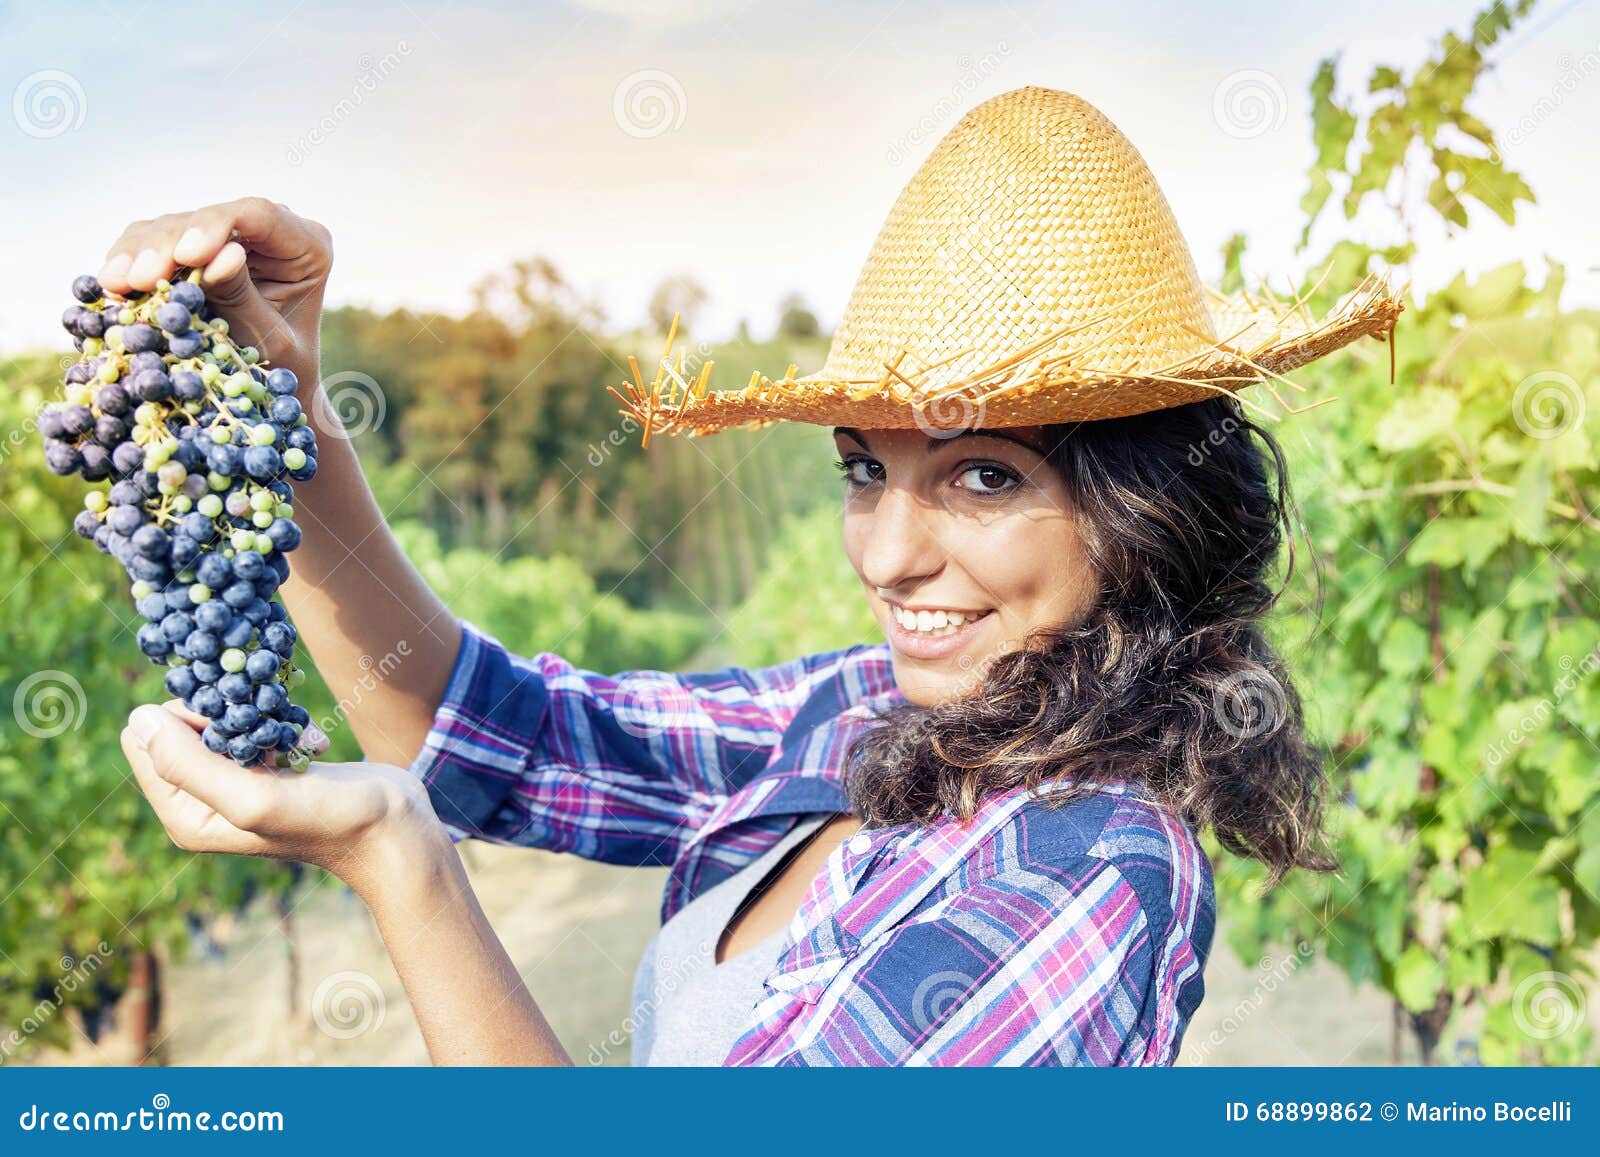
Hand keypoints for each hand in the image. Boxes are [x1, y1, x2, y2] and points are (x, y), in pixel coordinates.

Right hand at [96, 197, 331, 383]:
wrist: (271, 388)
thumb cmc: (283, 367)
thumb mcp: (269, 339)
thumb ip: (244, 297)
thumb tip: (223, 254)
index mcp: (307, 245)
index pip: (256, 214)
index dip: (214, 227)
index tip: (185, 255)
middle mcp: (268, 230)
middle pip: (207, 217)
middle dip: (167, 246)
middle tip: (138, 279)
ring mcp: (225, 234)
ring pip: (171, 226)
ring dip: (138, 254)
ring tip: (116, 284)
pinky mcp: (191, 247)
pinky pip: (151, 242)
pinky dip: (128, 261)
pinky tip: (109, 283)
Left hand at [121, 701, 440, 897]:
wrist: (391, 830)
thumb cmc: (327, 821)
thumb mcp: (252, 796)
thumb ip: (189, 764)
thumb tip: (135, 718)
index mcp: (185, 813)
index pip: (144, 740)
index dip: (184, 719)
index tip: (232, 725)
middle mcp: (204, 798)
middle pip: (180, 723)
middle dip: (223, 715)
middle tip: (267, 731)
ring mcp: (238, 780)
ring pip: (220, 718)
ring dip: (259, 717)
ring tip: (294, 743)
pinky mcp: (271, 765)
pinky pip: (256, 722)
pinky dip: (285, 723)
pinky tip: (312, 745)